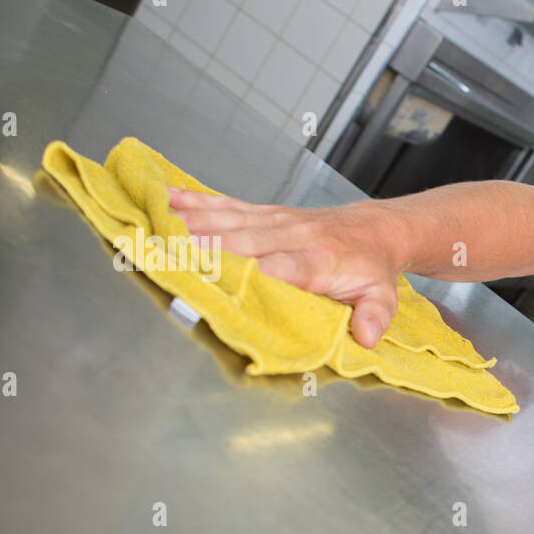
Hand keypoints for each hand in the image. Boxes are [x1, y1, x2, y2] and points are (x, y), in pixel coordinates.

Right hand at [167, 188, 405, 347]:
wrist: (376, 229)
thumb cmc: (372, 267)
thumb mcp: (383, 296)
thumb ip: (375, 315)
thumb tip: (369, 335)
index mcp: (316, 261)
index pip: (275, 267)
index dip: (243, 273)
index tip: (211, 280)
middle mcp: (291, 236)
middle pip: (238, 242)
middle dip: (200, 249)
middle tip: (159, 253)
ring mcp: (275, 221)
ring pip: (226, 219)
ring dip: (188, 222)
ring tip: (150, 223)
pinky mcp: (266, 214)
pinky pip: (228, 205)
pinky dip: (196, 202)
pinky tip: (167, 198)